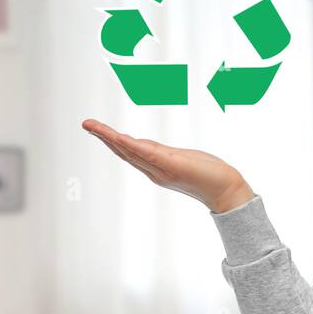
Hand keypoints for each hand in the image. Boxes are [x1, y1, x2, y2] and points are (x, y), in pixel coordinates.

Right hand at [81, 119, 254, 212]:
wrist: (226, 190)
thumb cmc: (209, 175)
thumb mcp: (182, 160)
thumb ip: (165, 155)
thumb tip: (151, 148)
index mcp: (156, 167)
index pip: (130, 151)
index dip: (112, 140)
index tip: (97, 128)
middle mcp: (154, 170)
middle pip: (124, 150)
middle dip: (103, 136)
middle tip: (86, 123)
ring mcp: (161, 168)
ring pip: (130, 151)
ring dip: (109, 138)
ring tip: (92, 126)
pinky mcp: (172, 165)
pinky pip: (146, 153)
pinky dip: (130, 144)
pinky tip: (118, 137)